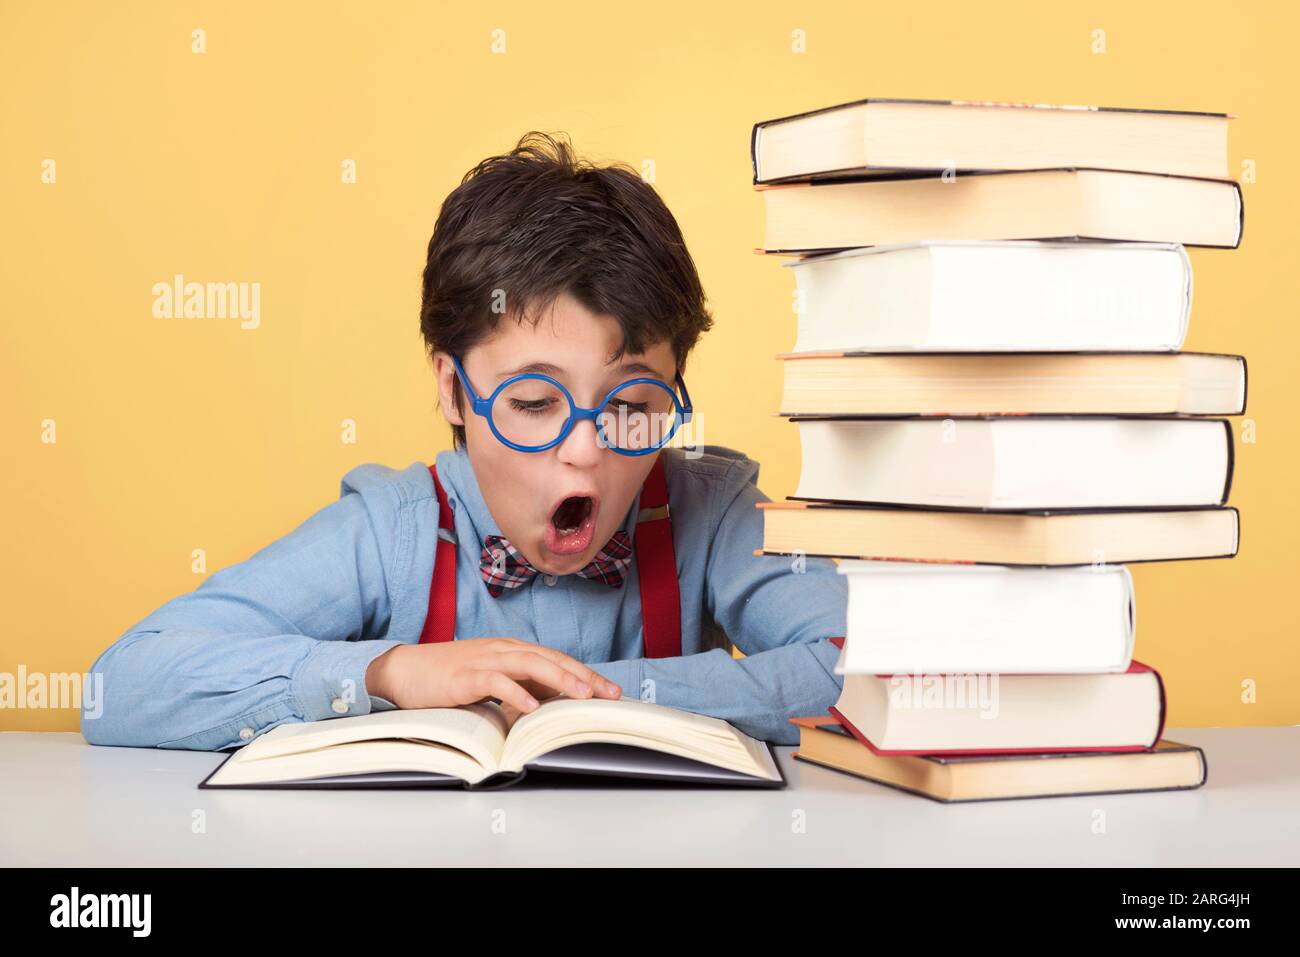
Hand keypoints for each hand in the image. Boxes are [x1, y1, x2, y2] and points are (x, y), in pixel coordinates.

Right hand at [364, 638, 622, 714]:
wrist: (406, 670)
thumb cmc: (449, 679)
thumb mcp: (491, 680)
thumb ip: (519, 686)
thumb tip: (550, 704)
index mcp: (513, 651)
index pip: (558, 660)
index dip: (587, 674)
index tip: (612, 691)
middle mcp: (504, 650)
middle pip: (552, 660)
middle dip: (585, 677)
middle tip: (610, 694)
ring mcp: (486, 660)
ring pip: (531, 664)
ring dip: (560, 679)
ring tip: (583, 696)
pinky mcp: (466, 675)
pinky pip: (496, 681)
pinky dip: (516, 692)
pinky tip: (532, 706)